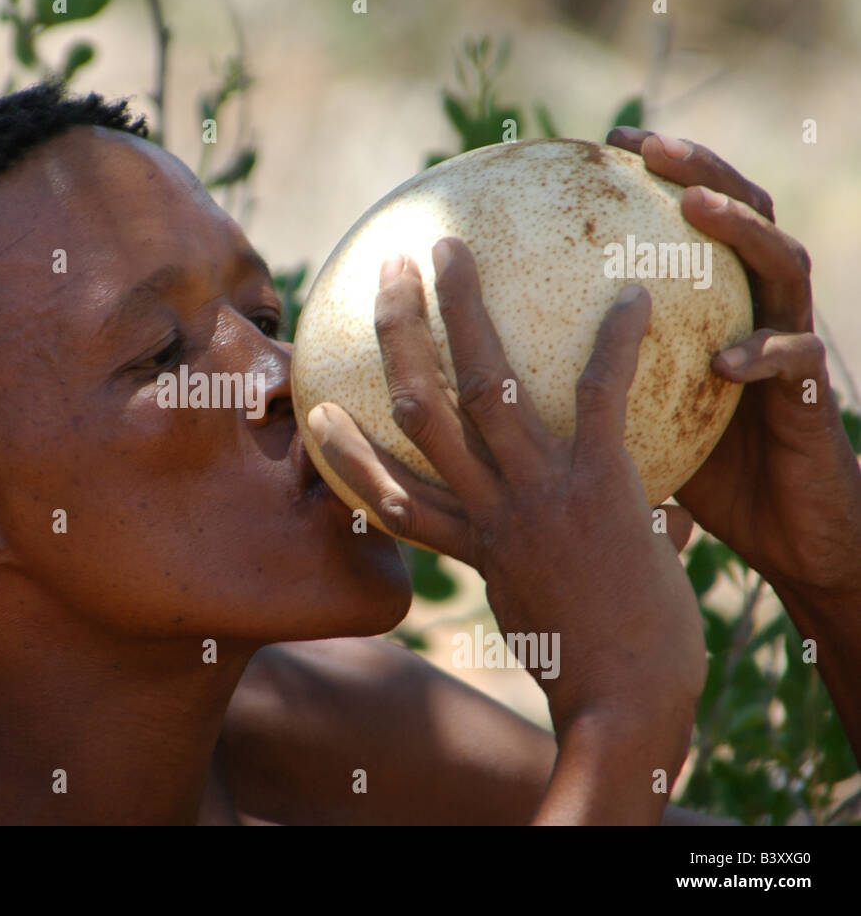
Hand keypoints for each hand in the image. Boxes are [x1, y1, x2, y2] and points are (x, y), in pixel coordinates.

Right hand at [307, 240, 705, 746]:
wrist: (630, 704)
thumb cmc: (596, 667)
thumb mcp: (551, 609)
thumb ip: (560, 557)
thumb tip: (632, 519)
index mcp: (468, 546)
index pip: (388, 491)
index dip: (347, 450)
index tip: (319, 410)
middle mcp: (488, 512)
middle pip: (419, 410)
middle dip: (399, 334)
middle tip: (391, 271)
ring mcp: (536, 495)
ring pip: (480, 388)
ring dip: (463, 311)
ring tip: (451, 250)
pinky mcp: (597, 486)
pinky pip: (594, 397)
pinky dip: (612, 344)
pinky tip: (633, 297)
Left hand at [606, 127, 860, 599]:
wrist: (785, 534)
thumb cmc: (702, 472)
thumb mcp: (633, 417)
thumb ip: (593, 380)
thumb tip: (496, 365)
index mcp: (714, 312)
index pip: (692, 224)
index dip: (657, 177)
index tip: (605, 141)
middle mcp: (756, 314)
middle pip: (742, 217)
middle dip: (701, 169)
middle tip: (650, 141)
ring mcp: (790, 349)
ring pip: (782, 267)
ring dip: (741, 231)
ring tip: (697, 207)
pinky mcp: (811, 401)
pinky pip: (795, 365)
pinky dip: (763, 355)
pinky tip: (728, 360)